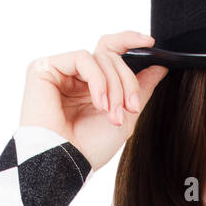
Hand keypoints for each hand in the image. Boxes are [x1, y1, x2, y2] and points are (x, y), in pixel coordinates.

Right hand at [18, 30, 168, 170]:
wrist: (65, 164)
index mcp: (91, 85)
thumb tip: (161, 65)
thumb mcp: (126, 117)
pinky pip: (82, 58)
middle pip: (110, 56)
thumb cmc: (89, 148)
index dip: (130, 41)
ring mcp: (59, 71)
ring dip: (114, 86)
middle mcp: (74, 76)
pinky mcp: (44, 68)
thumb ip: (141, 89)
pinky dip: (97, 80)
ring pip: (99, 57)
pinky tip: (98, 102)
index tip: (151, 43)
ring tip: (112, 113)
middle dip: (127, 82)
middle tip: (130, 107)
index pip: (110, 51)